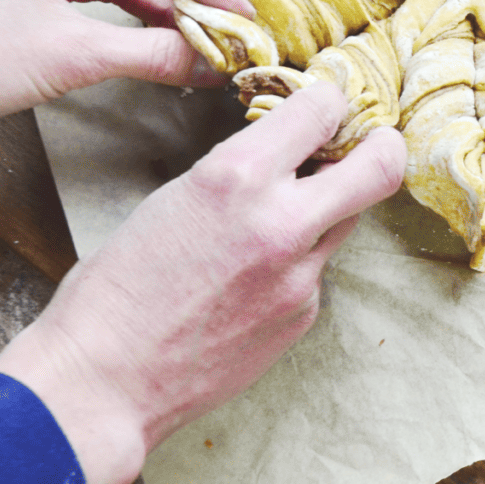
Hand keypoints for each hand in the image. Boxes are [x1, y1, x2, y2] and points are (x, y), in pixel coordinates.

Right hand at [0, 81, 407, 483]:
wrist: (102, 383)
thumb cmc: (116, 287)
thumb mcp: (174, 197)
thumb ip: (241, 172)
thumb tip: (286, 155)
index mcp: (238, 177)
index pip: (322, 109)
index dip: (328, 100)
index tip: (326, 103)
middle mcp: (282, 222)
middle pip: (380, 166)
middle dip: (381, 146)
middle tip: (372, 141)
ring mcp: (301, 275)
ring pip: (349, 219)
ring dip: (331, 206)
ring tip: (284, 214)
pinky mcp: (304, 315)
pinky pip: (318, 269)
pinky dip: (298, 262)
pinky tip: (250, 279)